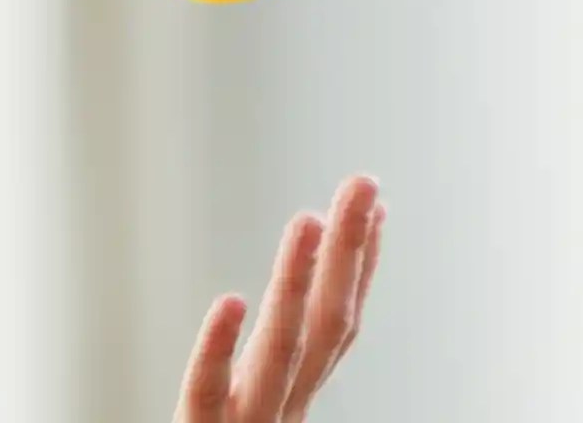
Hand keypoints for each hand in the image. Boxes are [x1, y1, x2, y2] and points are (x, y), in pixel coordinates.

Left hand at [172, 176, 385, 422]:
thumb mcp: (245, 413)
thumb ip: (266, 372)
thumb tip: (295, 304)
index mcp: (286, 398)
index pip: (333, 325)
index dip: (358, 269)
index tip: (377, 209)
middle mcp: (277, 407)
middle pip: (323, 324)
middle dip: (348, 252)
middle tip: (363, 183)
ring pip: (278, 350)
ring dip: (297, 283)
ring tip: (310, 220)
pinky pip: (205, 394)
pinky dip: (218, 349)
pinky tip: (230, 302)